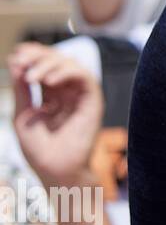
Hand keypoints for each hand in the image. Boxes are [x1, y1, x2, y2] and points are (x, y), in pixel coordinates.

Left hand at [8, 44, 103, 187]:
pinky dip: (66, 72)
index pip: (44, 66)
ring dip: (49, 63)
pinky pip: (84, 76)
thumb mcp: (22, 113)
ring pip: (71, 63)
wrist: (55, 168)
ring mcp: (80, 95)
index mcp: (51, 95)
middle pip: (57, 60)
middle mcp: (67, 91)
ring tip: (32, 77)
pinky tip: (49, 80)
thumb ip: (21, 88)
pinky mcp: (93, 100)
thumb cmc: (38, 148)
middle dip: (38, 56)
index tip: (15, 56)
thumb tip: (15, 61)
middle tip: (21, 61)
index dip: (31, 56)